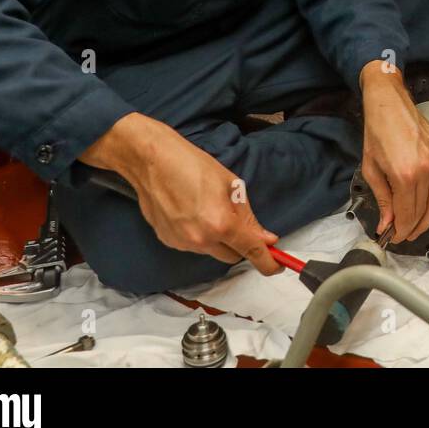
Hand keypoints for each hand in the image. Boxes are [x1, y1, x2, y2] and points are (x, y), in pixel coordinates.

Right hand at [83, 113, 280, 275]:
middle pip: (232, 256)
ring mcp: (182, 243)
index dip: (268, 262)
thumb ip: (249, 217)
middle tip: (238, 221)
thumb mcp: (232, 185)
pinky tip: (192, 212)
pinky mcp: (168, 241)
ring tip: (208, 208)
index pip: (252, 251)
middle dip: (240, 244)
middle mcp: (201, 240)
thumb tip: (265, 238)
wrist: (152, 161)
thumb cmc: (192, 165)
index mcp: (222, 224)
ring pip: (212, 251)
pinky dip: (199, 235)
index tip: (276, 266)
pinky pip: (193, 246)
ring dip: (218, 238)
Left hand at [359, 61, 428, 242]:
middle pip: (424, 210)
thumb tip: (387, 225)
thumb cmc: (377, 132)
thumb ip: (383, 199)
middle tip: (403, 235)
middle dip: (413, 227)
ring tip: (418, 229)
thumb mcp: (372, 168)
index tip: (394, 237)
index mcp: (404, 174)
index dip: (401, 229)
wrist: (390, 102)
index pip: (407, 213)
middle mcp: (425, 169)